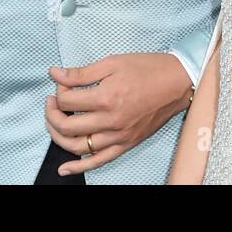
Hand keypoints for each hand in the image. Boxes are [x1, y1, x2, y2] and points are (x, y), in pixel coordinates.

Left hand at [45, 52, 191, 176]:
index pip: (67, 100)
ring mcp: (119, 136)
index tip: (62, 84)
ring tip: (56, 123)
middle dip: (52, 113)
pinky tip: (65, 169)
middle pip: (66, 125)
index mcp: (106, 97)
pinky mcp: (126, 144)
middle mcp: (110, 120)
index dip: (59, 90)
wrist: (178, 82)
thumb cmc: (149, 69)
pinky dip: (79, 168)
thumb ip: (81, 73)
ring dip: (58, 137)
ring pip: (77, 146)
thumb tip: (55, 74)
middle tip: (52, 102)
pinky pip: (99, 161)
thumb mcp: (113, 63)